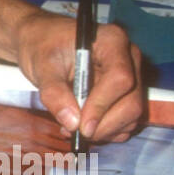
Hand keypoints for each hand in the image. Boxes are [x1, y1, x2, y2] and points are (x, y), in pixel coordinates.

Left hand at [13, 12, 144, 142]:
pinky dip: (106, 131)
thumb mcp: (42, 66)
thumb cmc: (43, 46)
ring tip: (72, 127)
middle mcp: (129, 58)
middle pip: (131, 102)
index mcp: (112, 41)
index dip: (102, 105)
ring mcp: (131, 77)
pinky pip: (125, 121)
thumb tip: (72, 122)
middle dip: (104, 124)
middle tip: (75, 133)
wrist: (42, 42)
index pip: (120, 78)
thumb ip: (55, 93)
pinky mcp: (126, 94)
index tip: (80, 125)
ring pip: (131, 115)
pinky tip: (81, 126)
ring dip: (103, 130)